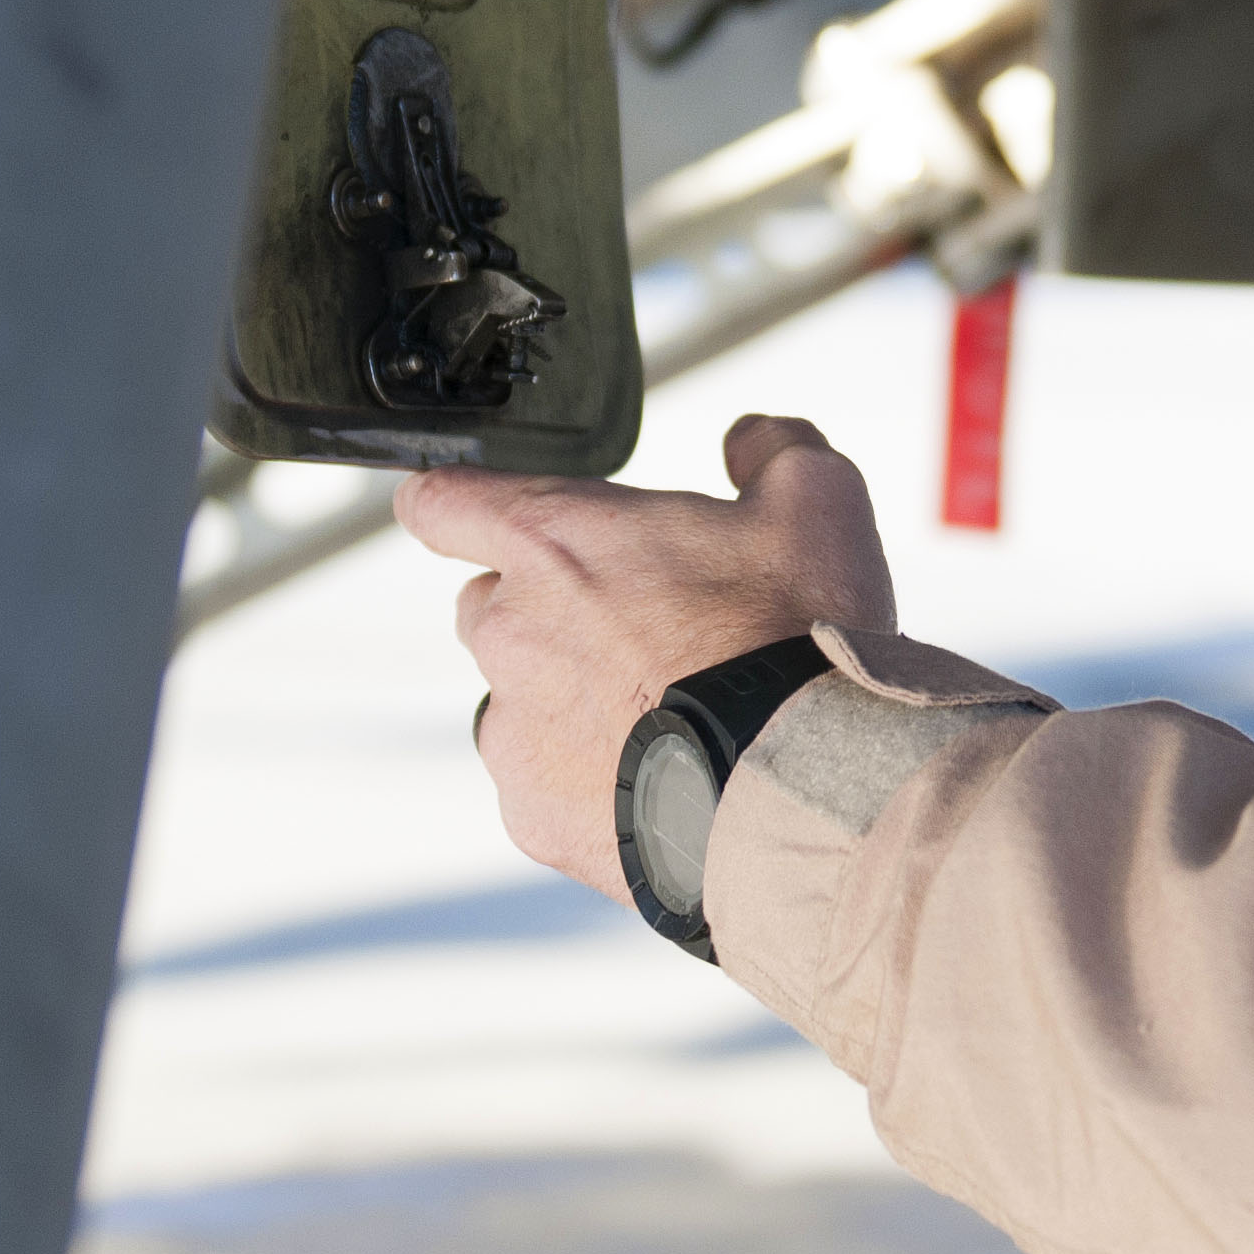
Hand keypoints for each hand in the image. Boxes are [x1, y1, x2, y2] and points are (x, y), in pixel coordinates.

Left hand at [398, 414, 898, 889]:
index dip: (455, 504)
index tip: (478, 515)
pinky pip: (542, 783)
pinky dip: (588, 776)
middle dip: (548, 608)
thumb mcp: (815, 503)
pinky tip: (661, 772)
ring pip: (515, 700)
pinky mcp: (532, 813)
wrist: (799, 790)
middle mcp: (511, 632)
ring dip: (567, 697)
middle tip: (638, 625)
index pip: (438, 502)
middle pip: (488, 604)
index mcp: (551, 540)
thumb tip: (751, 441)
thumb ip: (772, 449)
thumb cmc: (794, 643)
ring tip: (660, 711)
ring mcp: (513, 731)